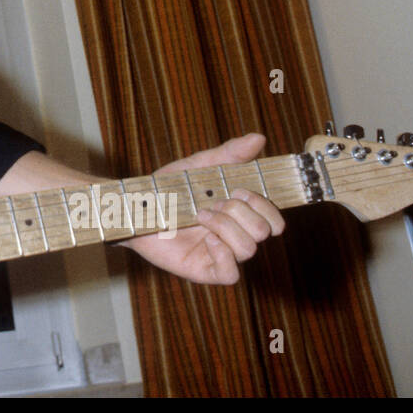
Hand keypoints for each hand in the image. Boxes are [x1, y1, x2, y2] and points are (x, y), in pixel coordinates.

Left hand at [120, 133, 284, 284]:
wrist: (136, 205)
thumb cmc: (168, 187)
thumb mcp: (200, 165)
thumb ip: (230, 153)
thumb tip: (259, 138)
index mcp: (240, 216)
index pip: (275, 220)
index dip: (264, 205)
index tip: (238, 190)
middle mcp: (235, 236)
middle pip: (263, 231)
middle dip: (240, 212)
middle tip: (213, 203)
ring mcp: (221, 255)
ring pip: (248, 249)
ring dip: (225, 226)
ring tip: (200, 215)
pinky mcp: (204, 271)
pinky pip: (230, 274)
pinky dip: (223, 254)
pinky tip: (207, 239)